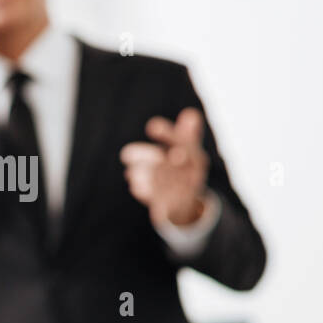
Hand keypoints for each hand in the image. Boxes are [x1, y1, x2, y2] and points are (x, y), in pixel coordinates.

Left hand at [119, 108, 209, 227]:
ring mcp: (184, 192)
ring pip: (157, 179)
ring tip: (131, 172)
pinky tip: (135, 185)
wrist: (188, 206)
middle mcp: (193, 174)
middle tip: (125, 154)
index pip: (183, 142)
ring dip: (139, 173)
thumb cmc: (186, 171)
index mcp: (196, 157)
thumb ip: (187, 134)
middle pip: (166, 161)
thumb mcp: (189, 151)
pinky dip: (142, 189)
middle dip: (145, 156)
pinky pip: (154, 198)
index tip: (151, 127)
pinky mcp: (172, 208)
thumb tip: (191, 114)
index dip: (167, 134)